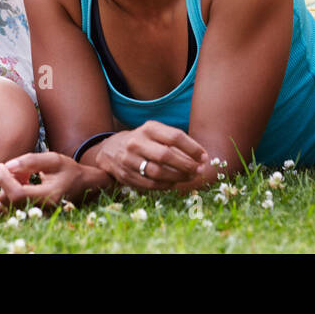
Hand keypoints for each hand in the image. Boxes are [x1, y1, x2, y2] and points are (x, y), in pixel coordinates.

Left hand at [0, 152, 103, 208]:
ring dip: (8, 188)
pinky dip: (9, 196)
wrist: (82, 185)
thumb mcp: (53, 159)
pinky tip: (22, 186)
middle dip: (7, 181)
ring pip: (5, 206)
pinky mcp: (29, 217)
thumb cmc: (68, 171)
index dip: (4, 179)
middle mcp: (42, 211)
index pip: (17, 193)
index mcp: (50, 196)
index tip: (0, 165)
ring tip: (24, 177)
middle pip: (9, 200)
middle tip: (21, 169)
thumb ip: (30, 161)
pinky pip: (8, 209)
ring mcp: (35, 217)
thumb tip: (7, 166)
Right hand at [91, 123, 210, 190]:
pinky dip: (165, 185)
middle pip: (166, 155)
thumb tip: (201, 156)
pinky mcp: (125, 175)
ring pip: (158, 172)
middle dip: (186, 165)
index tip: (204, 157)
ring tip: (189, 177)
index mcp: (148, 128)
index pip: (175, 137)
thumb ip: (174, 140)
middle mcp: (137, 142)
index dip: (193, 148)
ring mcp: (129, 160)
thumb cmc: (143, 140)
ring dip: (178, 177)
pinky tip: (174, 183)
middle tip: (199, 170)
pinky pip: (150, 184)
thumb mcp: (155, 132)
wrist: (110, 150)